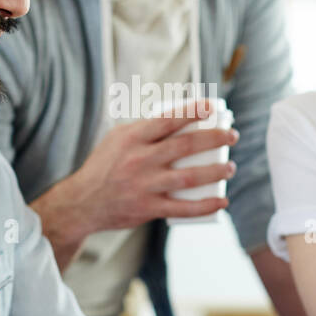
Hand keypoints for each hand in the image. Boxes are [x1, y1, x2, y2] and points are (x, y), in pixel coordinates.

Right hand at [59, 99, 238, 235]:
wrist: (82, 202)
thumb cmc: (104, 166)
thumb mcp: (117, 139)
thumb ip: (144, 129)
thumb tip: (178, 118)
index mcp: (132, 138)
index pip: (167, 120)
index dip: (192, 111)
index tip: (212, 107)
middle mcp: (139, 160)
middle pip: (184, 146)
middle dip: (213, 139)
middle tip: (232, 135)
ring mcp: (144, 186)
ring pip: (188, 177)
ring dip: (215, 172)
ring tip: (230, 168)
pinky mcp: (147, 209)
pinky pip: (182, 208)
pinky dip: (205, 206)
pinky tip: (221, 201)